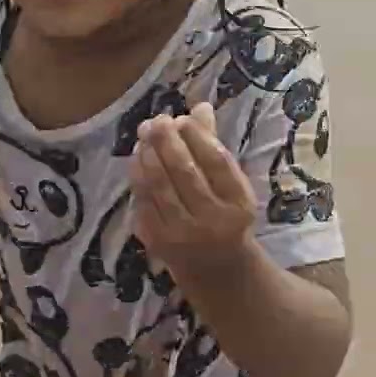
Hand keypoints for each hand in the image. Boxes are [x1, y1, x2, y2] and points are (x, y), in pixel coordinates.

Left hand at [128, 102, 256, 271]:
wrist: (215, 270)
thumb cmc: (226, 217)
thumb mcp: (232, 186)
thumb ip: (215, 147)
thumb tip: (200, 106)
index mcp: (238, 204)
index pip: (216, 162)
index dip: (197, 136)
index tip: (183, 118)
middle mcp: (212, 221)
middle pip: (184, 172)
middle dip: (167, 140)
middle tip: (157, 120)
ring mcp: (182, 234)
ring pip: (159, 185)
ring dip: (148, 154)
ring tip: (145, 132)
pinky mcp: (157, 241)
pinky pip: (143, 200)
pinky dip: (137, 175)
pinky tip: (137, 156)